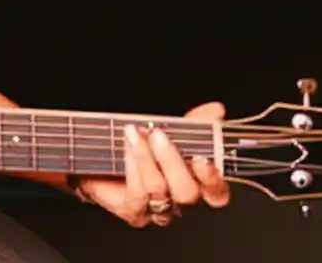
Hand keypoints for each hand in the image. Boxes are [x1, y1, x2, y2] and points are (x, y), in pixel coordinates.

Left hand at [76, 102, 230, 227]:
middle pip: (186, 193)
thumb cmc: (143, 146)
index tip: (201, 158)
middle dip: (171, 160)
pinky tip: (126, 148)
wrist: (105, 157)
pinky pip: (136, 195)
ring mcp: (157, 209)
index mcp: (197, 184)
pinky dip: (132, 166)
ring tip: (134, 133)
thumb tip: (216, 111)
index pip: (216, 192)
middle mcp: (180, 201)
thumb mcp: (172, 130)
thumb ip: (196, 124)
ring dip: (145, 156)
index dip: (212, 178)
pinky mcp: (133, 211)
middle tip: (157, 134)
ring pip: (158, 190)